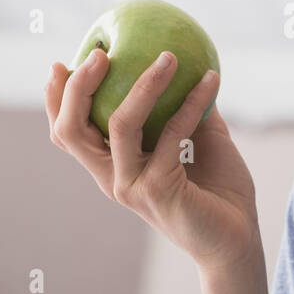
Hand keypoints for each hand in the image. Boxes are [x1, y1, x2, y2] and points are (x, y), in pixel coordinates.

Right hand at [45, 48, 261, 271]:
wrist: (237, 239)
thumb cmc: (216, 189)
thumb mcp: (197, 138)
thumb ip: (183, 107)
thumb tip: (186, 61)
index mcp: (112, 166)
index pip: (69, 133)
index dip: (57, 100)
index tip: (62, 64)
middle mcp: (113, 178)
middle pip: (72, 131)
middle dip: (78, 88)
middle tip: (101, 54)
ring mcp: (132, 186)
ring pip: (120, 126)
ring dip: (143, 84)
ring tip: (168, 56)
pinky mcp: (159, 190)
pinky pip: (173, 133)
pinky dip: (192, 102)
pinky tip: (211, 81)